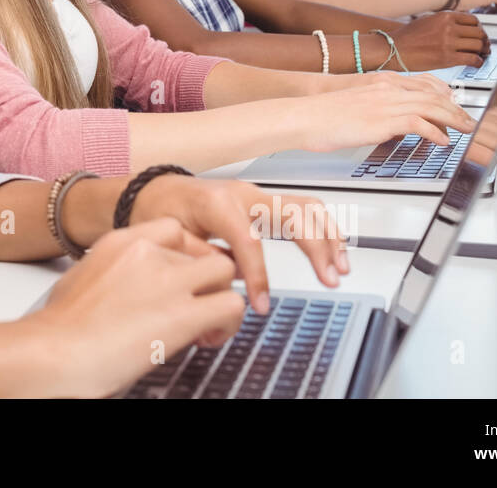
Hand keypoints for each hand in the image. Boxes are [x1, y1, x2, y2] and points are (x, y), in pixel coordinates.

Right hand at [28, 218, 245, 397]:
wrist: (54, 351)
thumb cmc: (59, 329)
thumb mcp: (83, 281)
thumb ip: (112, 276)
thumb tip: (124, 292)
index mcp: (122, 243)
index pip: (175, 230)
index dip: (188, 255)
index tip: (184, 278)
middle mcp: (148, 254)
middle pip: (204, 252)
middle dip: (206, 282)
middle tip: (195, 308)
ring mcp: (168, 281)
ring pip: (226, 272)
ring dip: (222, 299)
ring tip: (206, 326)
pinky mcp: (182, 315)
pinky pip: (231, 305)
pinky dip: (228, 324)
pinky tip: (206, 339)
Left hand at [131, 176, 348, 312]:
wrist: (156, 191)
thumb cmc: (161, 212)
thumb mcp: (170, 238)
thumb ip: (199, 258)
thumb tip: (228, 280)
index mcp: (218, 204)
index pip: (250, 242)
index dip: (259, 277)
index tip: (261, 305)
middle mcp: (243, 194)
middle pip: (293, 214)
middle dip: (316, 247)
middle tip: (330, 279)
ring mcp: (256, 195)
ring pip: (305, 207)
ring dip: (328, 236)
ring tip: (339, 268)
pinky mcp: (263, 201)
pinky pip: (303, 208)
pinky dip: (322, 228)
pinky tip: (333, 249)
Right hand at [294, 76, 476, 150]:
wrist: (304, 116)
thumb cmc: (322, 115)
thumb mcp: (356, 108)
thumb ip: (379, 112)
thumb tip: (395, 126)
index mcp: (381, 84)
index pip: (423, 85)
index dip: (444, 96)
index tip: (455, 106)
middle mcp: (387, 89)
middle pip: (432, 96)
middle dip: (455, 109)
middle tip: (469, 121)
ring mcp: (385, 103)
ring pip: (431, 107)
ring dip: (453, 119)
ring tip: (466, 130)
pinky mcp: (381, 120)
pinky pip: (418, 123)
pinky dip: (434, 132)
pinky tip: (442, 141)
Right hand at [388, 11, 490, 68]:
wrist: (393, 49)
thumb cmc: (406, 37)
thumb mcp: (427, 21)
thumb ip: (445, 22)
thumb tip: (461, 28)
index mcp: (445, 16)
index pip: (473, 20)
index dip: (479, 29)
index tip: (479, 35)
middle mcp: (449, 27)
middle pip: (479, 33)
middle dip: (484, 41)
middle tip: (484, 47)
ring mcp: (449, 42)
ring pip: (478, 45)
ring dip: (482, 51)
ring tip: (481, 55)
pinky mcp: (447, 57)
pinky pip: (472, 59)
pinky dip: (478, 62)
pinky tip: (476, 64)